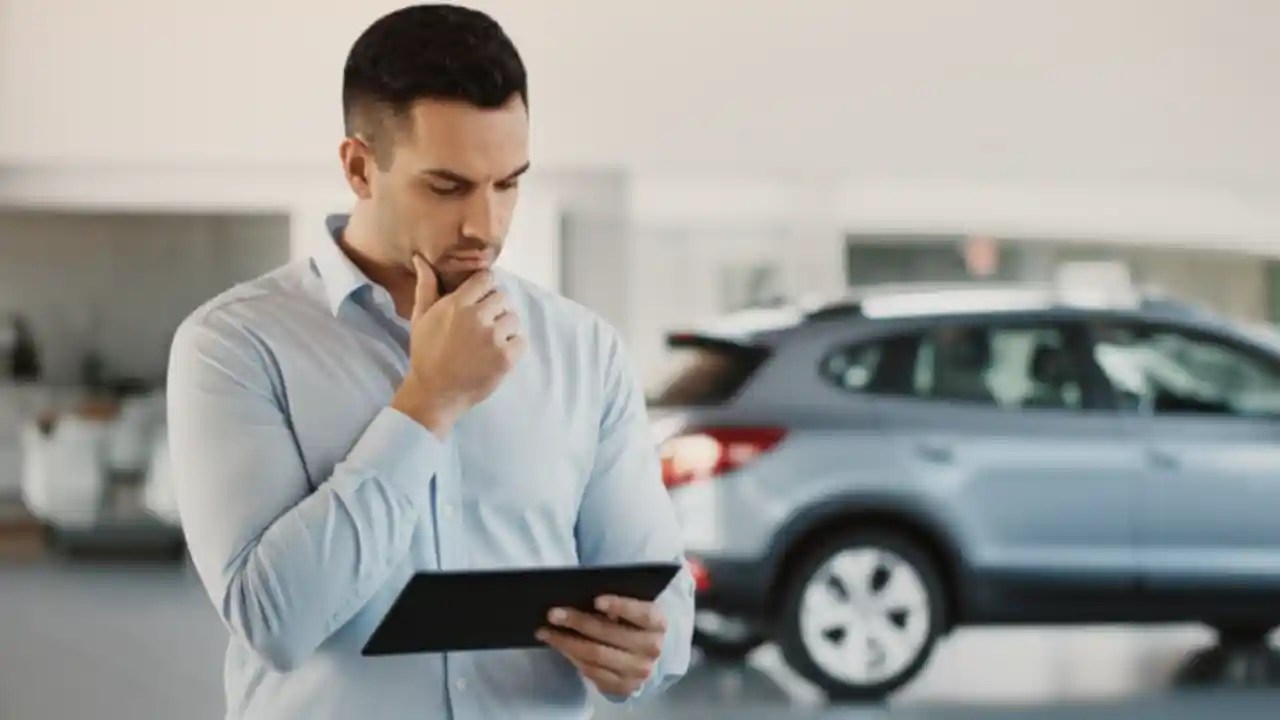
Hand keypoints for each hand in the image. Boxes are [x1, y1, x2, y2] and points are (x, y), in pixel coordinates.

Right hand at [391, 257, 525, 435]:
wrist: (434, 393)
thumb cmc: (426, 354)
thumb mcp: (420, 318)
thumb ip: (426, 286)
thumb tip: (422, 258)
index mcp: (456, 304)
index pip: (486, 278)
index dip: (484, 288)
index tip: (479, 301)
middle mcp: (477, 317)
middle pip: (502, 297)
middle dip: (495, 309)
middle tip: (482, 327)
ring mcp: (493, 337)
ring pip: (513, 318)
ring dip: (505, 328)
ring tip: (489, 342)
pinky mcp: (506, 357)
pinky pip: (521, 341)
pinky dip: (513, 347)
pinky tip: (496, 355)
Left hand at [536, 595, 667, 697]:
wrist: (647, 653)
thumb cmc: (634, 621)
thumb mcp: (633, 608)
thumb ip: (616, 603)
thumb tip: (580, 598)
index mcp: (657, 623)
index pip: (641, 613)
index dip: (620, 606)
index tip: (596, 600)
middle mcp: (652, 648)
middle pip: (609, 635)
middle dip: (578, 622)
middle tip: (553, 614)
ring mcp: (638, 671)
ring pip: (596, 656)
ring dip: (566, 643)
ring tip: (546, 632)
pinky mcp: (624, 687)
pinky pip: (592, 672)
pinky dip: (572, 657)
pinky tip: (559, 646)